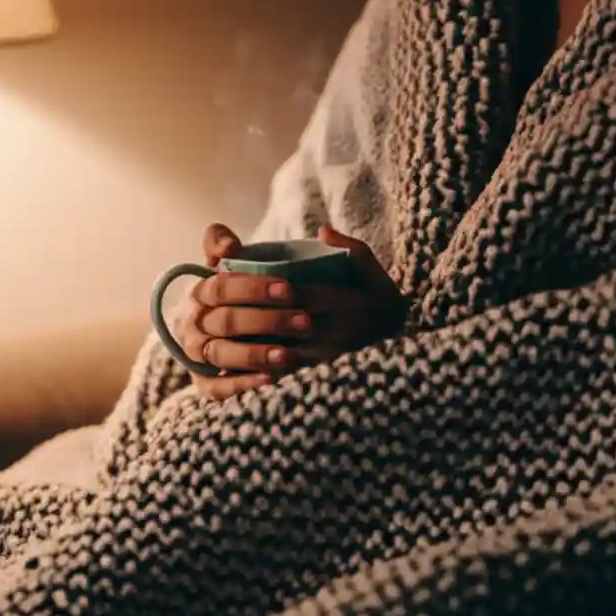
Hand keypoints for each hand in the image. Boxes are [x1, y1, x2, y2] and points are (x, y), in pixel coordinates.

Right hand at [174, 224, 308, 398]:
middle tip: (305, 322)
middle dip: (267, 321)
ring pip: (222, 354)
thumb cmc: (233, 292)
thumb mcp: (224, 263)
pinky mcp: (203, 382)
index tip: (290, 289)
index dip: (253, 288)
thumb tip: (229, 244)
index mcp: (199, 291)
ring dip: (256, 354)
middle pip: (227, 322)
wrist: (222, 329)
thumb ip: (220, 242)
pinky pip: (217, 387)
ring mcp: (196, 354)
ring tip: (289, 355)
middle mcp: (192, 323)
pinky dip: (242, 383)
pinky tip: (271, 378)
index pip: (221, 287)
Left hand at [175, 224, 406, 399]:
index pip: (301, 295)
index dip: (268, 291)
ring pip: (279, 357)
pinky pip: (283, 380)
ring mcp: (327, 364)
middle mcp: (338, 337)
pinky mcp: (318, 384)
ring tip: (216, 339)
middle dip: (249, 320)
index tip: (240, 283)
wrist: (399, 356)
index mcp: (351, 306)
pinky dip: (256, 375)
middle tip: (217, 311)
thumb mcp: (375, 275)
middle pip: (283, 327)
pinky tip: (232, 366)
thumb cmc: (380, 308)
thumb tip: (322, 231)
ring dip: (246, 350)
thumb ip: (353, 251)